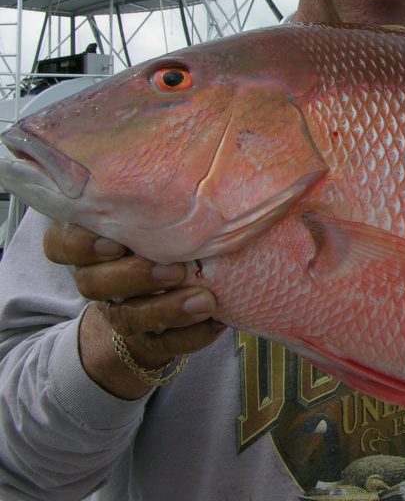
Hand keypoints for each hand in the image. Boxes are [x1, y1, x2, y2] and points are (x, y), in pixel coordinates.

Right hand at [43, 222, 224, 398]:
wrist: (165, 300)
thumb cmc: (163, 237)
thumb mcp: (154, 219)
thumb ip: (158, 206)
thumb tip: (190, 186)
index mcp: (92, 245)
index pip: (61, 245)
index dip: (82, 246)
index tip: (115, 244)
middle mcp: (99, 280)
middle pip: (93, 284)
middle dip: (134, 277)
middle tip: (175, 270)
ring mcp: (121, 312)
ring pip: (126, 318)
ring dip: (167, 310)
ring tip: (204, 300)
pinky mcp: (148, 340)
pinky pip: (164, 344)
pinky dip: (192, 335)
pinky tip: (216, 322)